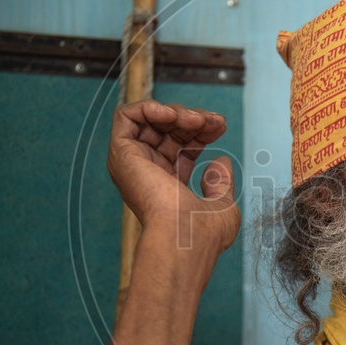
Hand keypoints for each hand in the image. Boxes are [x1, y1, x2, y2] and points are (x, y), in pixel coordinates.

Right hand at [108, 99, 240, 252]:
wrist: (184, 237)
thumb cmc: (203, 233)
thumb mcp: (223, 205)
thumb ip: (222, 183)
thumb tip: (221, 162)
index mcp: (169, 186)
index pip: (182, 146)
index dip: (202, 130)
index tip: (221, 126)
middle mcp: (148, 174)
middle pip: (168, 131)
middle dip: (194, 118)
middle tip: (212, 121)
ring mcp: (134, 165)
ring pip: (149, 121)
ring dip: (176, 111)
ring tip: (196, 120)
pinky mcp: (122, 155)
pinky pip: (125, 116)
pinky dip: (149, 107)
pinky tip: (172, 115)